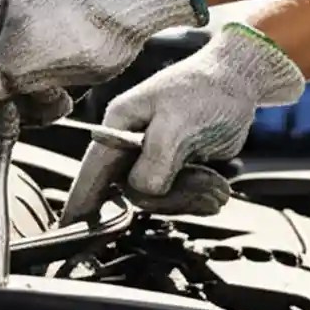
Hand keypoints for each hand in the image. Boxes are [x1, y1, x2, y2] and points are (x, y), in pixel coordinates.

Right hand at [59, 23, 305, 223]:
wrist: (240, 83)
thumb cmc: (206, 89)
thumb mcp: (176, 123)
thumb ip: (154, 159)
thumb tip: (142, 191)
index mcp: (119, 125)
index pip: (93, 169)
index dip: (81, 200)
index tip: (69, 227)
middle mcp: (130, 143)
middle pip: (131, 191)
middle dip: (166, 197)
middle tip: (200, 187)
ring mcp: (153, 156)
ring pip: (157, 198)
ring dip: (189, 197)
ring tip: (215, 184)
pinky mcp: (175, 167)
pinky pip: (177, 197)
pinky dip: (199, 197)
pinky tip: (217, 185)